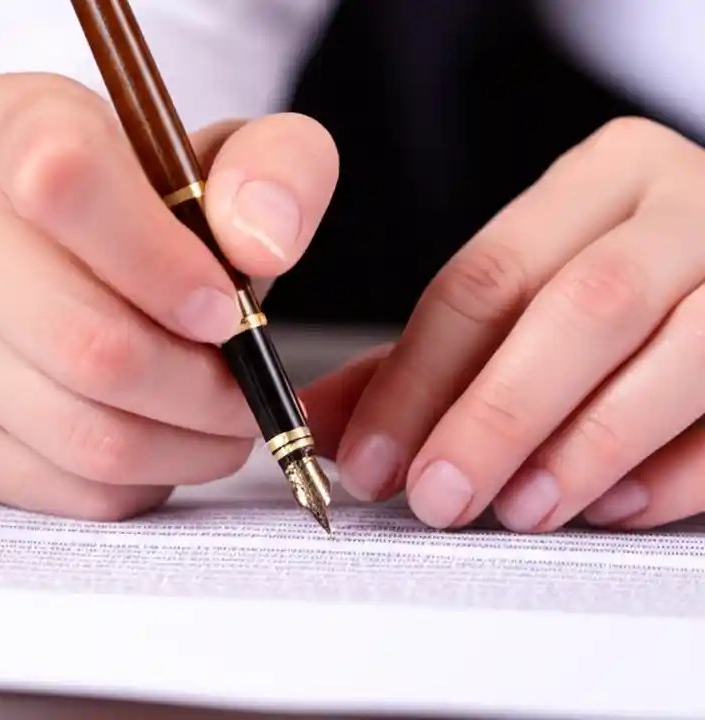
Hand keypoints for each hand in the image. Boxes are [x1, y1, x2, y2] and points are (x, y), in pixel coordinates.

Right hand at [0, 73, 338, 519]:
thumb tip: (259, 242)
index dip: (157, 260)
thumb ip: (278, 170)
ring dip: (181, 443)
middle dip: (198, 385)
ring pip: (78, 429)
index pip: (59, 179)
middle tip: (248, 389)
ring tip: (221, 419)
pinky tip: (161, 441)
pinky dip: (137, 482)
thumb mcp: (241, 158)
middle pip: (79, 339)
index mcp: (7, 124)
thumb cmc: (168, 207)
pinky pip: (58, 486)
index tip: (224, 307)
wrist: (93, 255)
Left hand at [335, 117, 704, 531]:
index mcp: (602, 178)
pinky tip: (612, 508)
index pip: (485, 279)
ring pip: (678, 352)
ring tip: (520, 510)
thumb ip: (423, 359)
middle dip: (496, 414)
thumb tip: (324, 425)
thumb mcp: (525, 292)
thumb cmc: (617, 287)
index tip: (369, 459)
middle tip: (438, 496)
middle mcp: (688, 206)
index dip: (416, 378)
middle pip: (581, 309)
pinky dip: (674, 471)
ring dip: (586, 446)